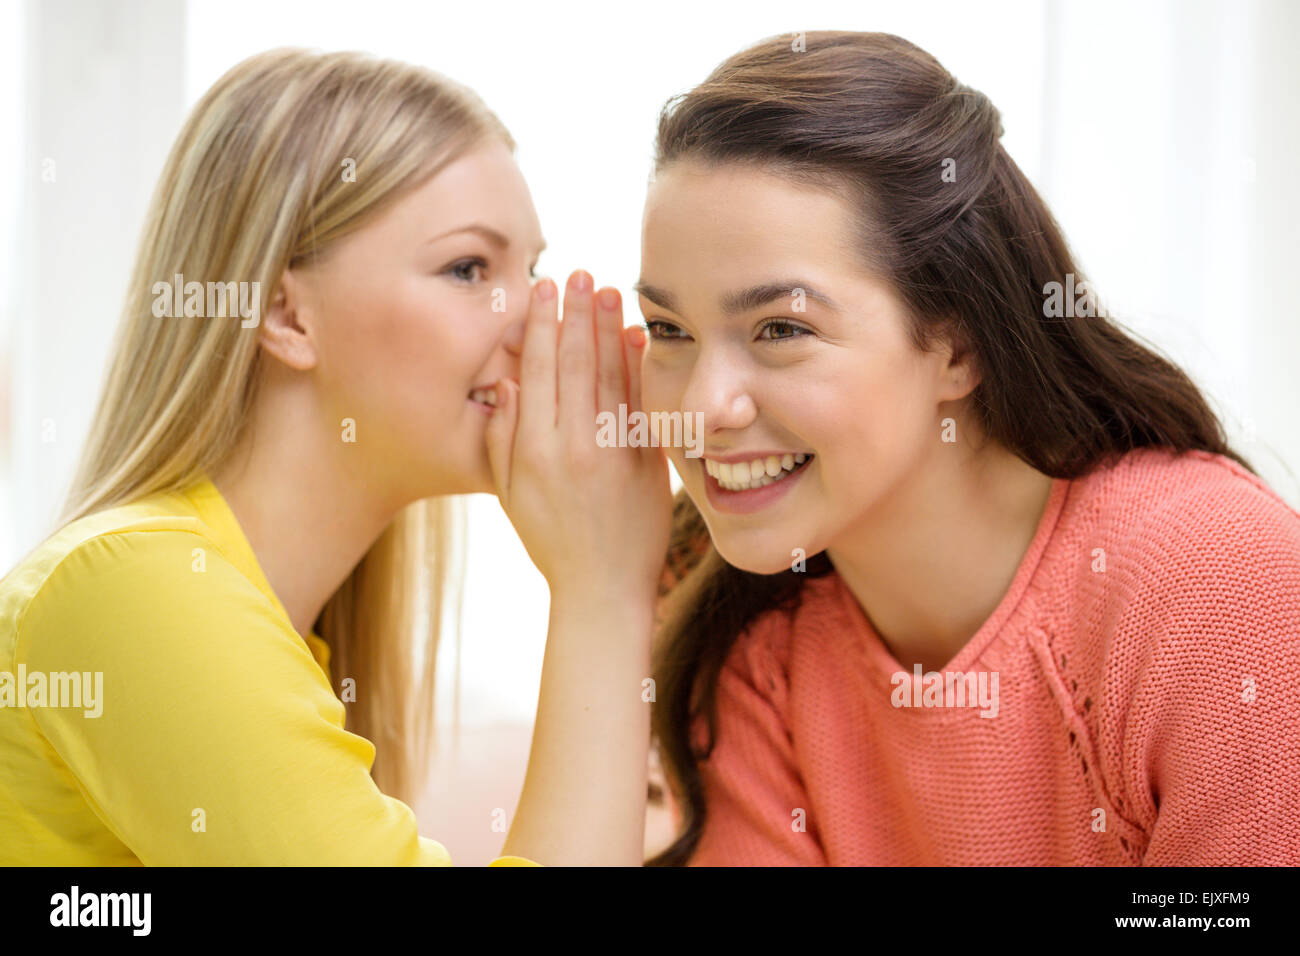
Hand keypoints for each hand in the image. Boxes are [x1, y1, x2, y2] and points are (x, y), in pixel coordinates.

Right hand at [486, 270, 672, 605]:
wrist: (602, 589)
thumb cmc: (550, 541)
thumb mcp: (508, 495)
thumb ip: (502, 439)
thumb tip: (506, 383)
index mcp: (533, 452)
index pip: (537, 372)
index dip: (541, 325)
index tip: (544, 289)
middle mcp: (572, 447)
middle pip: (574, 364)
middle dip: (576, 313)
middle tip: (578, 273)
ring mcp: (613, 454)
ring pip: (609, 377)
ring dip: (608, 328)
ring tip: (607, 289)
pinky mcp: (646, 464)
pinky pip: (640, 405)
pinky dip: (638, 368)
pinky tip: (635, 336)